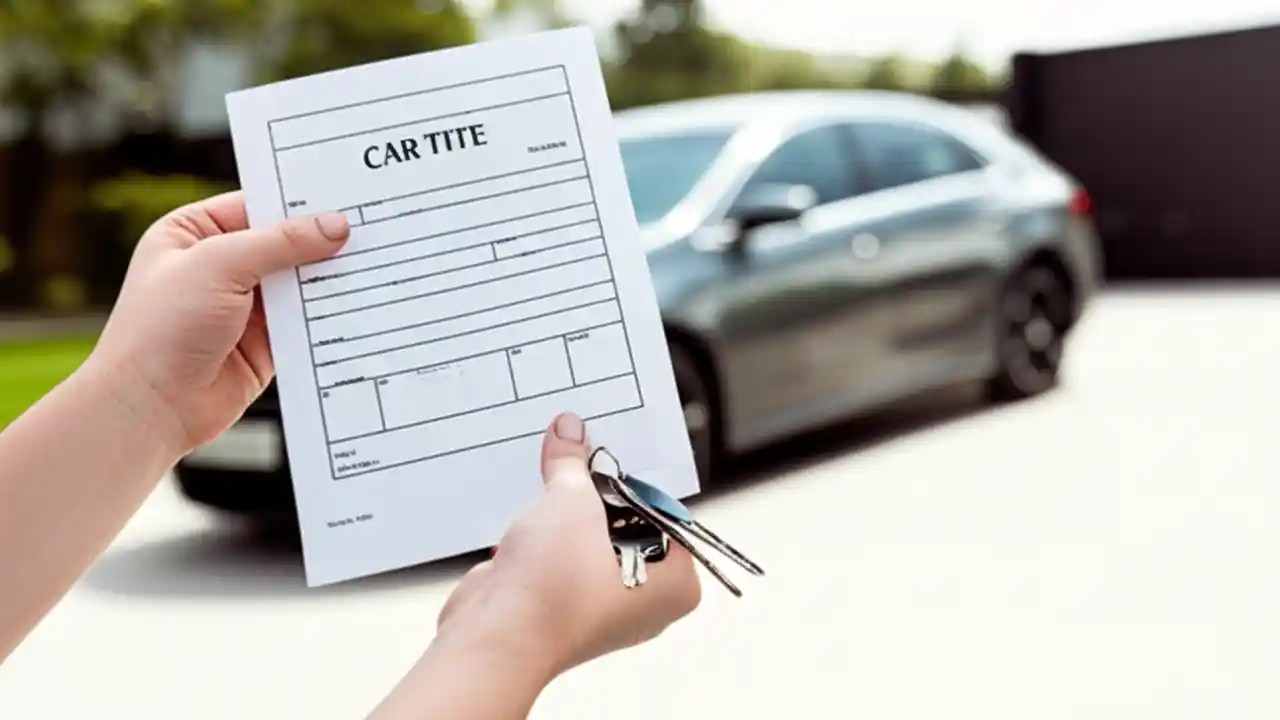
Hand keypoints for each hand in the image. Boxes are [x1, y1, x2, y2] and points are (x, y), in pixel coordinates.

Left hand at [89, 192, 349, 455]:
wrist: (150, 406)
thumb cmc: (162, 328)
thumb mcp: (219, 265)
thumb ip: (280, 243)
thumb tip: (335, 226)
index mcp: (193, 233)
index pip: (257, 206)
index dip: (299, 202)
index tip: (346, 197)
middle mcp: (219, 266)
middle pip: (284, 244)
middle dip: (322, 242)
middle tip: (371, 229)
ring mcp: (244, 306)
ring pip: (298, 284)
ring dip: (329, 279)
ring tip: (377, 263)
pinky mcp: (265, 343)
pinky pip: (306, 321)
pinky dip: (328, 315)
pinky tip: (360, 303)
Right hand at [437, 413, 701, 675]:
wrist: (496, 638)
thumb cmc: (556, 586)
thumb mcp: (572, 501)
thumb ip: (573, 463)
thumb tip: (570, 429)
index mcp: (675, 584)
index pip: (664, 514)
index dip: (633, 482)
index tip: (608, 454)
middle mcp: (645, 602)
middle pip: (626, 525)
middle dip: (598, 495)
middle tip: (578, 456)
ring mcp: (601, 608)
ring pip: (589, 542)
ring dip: (567, 515)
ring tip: (551, 481)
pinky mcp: (561, 609)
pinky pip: (561, 559)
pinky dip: (546, 538)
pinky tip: (528, 515)